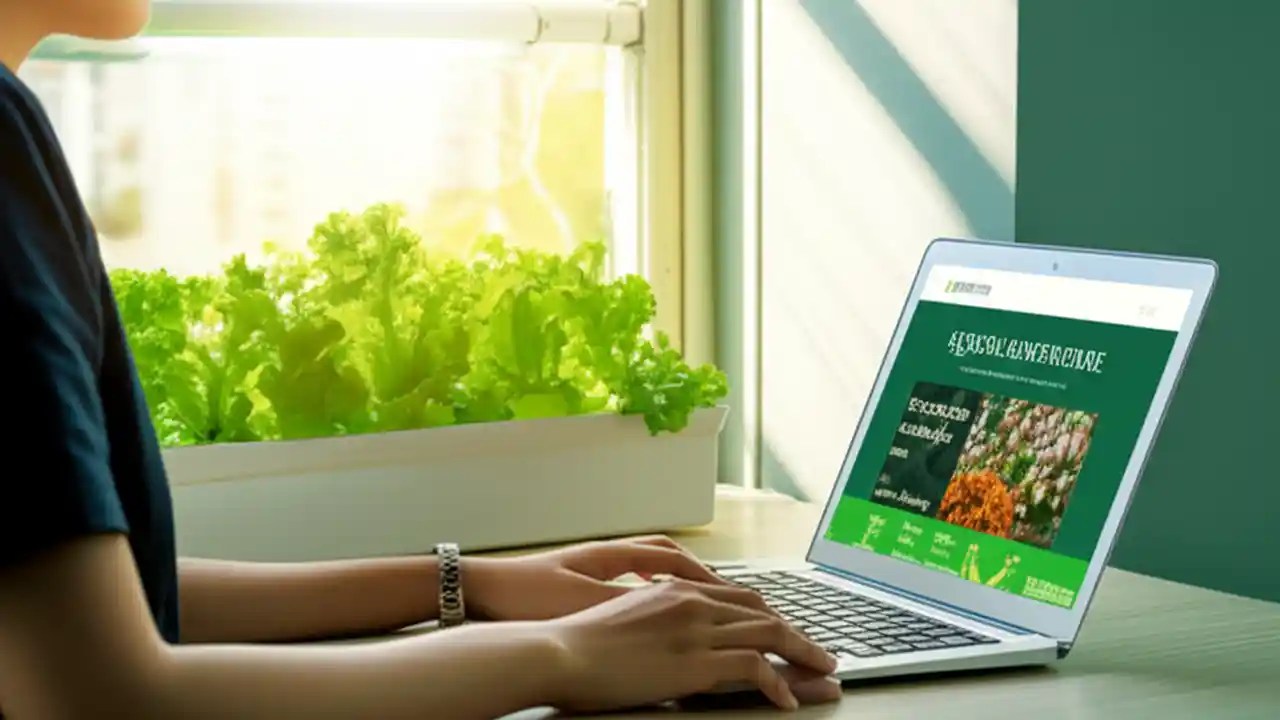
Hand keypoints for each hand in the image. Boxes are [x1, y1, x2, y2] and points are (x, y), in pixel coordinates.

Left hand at [465, 535, 732, 620]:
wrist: (480, 589)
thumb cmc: (526, 594)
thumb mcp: (583, 602)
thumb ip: (627, 602)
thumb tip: (669, 604)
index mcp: (611, 554)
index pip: (672, 558)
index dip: (705, 576)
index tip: (729, 594)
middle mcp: (605, 554)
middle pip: (664, 554)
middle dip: (697, 571)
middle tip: (723, 592)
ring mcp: (590, 566)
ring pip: (646, 565)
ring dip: (673, 578)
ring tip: (695, 597)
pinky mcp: (576, 582)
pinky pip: (627, 578)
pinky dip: (649, 588)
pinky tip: (648, 607)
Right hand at [544, 579, 839, 711]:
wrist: (560, 650)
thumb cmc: (581, 642)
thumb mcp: (628, 618)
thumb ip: (660, 621)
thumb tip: (675, 640)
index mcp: (677, 590)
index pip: (740, 598)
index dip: (772, 616)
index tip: (791, 633)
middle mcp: (694, 602)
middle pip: (764, 613)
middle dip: (798, 635)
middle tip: (821, 655)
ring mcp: (697, 630)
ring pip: (770, 634)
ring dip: (803, 656)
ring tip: (823, 674)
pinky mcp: (696, 662)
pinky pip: (754, 668)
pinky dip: (778, 683)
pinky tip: (786, 700)